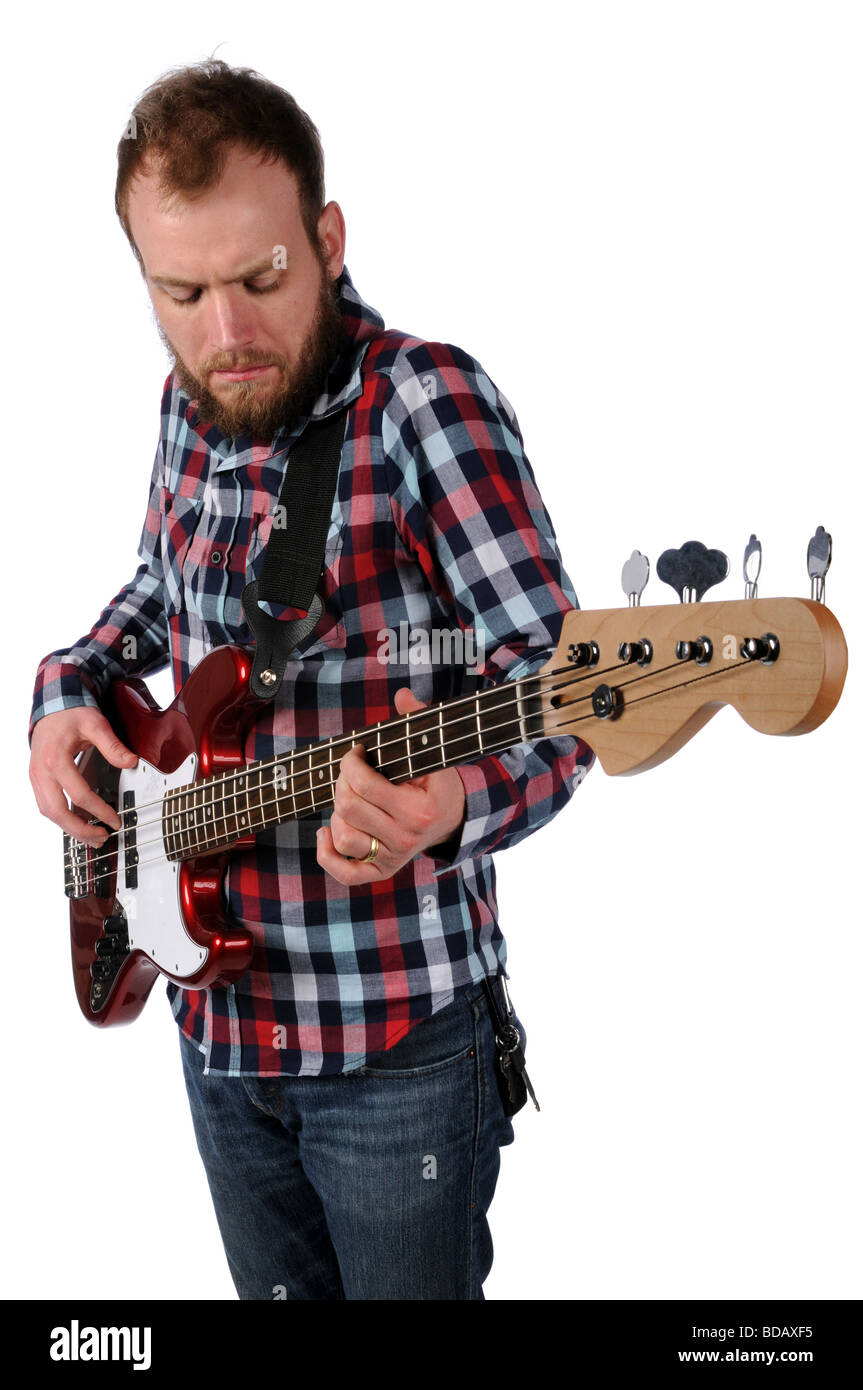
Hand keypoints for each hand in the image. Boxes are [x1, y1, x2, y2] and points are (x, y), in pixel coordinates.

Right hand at [29, 708, 137, 845]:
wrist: (51, 706)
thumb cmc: (70, 714)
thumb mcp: (95, 723)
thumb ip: (112, 745)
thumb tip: (131, 762)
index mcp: (56, 759)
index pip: (79, 794)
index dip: (99, 810)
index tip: (114, 820)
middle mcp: (41, 771)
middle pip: (57, 812)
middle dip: (80, 830)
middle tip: (101, 837)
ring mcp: (36, 777)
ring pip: (48, 812)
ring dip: (69, 829)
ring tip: (92, 837)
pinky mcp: (37, 779)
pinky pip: (45, 805)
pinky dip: (60, 818)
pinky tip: (77, 823)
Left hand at [316, 687, 466, 884]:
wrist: (454, 821)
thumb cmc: (438, 784)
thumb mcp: (435, 754)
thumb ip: (418, 722)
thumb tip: (403, 694)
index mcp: (418, 811)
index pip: (366, 785)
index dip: (351, 762)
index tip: (356, 752)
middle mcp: (405, 838)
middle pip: (348, 808)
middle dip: (342, 782)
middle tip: (351, 772)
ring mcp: (392, 858)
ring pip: (343, 837)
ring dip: (337, 813)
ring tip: (349, 798)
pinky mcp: (382, 871)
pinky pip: (345, 873)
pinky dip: (326, 854)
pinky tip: (325, 832)